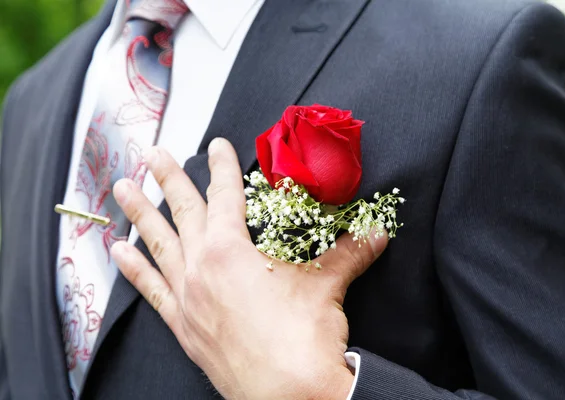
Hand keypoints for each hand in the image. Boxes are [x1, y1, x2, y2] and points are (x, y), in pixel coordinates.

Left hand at [110, 138, 387, 399]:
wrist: (290, 395)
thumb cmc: (302, 338)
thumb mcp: (328, 284)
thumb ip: (350, 252)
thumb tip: (376, 234)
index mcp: (232, 251)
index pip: (226, 196)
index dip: (222, 167)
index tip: (216, 146)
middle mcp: (202, 268)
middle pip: (183, 212)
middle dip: (169, 178)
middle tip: (154, 155)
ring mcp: (188, 297)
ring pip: (158, 244)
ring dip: (140, 215)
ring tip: (121, 190)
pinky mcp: (184, 326)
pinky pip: (152, 290)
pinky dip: (134, 269)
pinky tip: (120, 253)